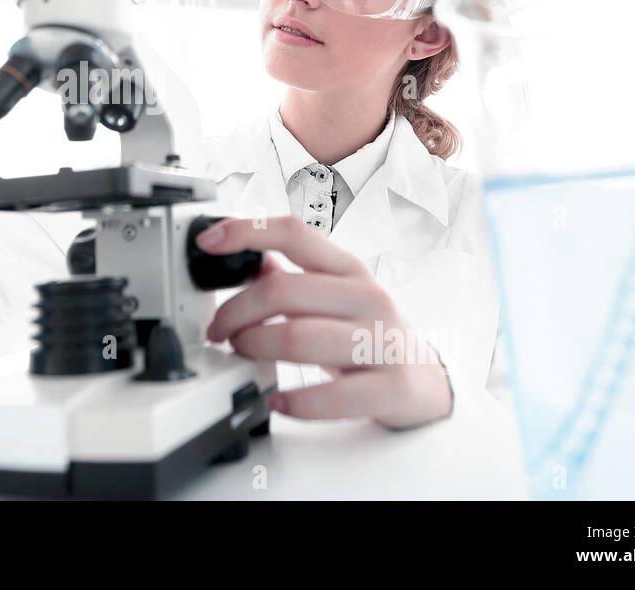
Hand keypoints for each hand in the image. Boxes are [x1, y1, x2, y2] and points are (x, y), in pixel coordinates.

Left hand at [198, 215, 452, 428]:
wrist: (426, 381)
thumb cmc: (367, 333)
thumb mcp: (333, 295)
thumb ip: (291, 277)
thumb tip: (242, 259)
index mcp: (348, 269)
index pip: (295, 233)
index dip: (247, 232)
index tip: (208, 241)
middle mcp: (367, 297)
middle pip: (284, 290)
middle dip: (236, 311)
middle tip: (219, 329)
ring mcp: (381, 341)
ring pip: (300, 337)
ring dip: (256, 346)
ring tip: (242, 353)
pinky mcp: (389, 387)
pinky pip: (333, 396)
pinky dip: (295, 401)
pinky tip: (276, 401)